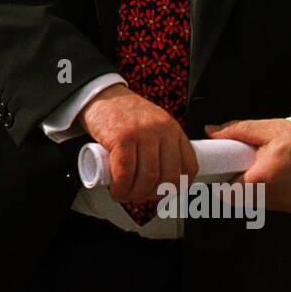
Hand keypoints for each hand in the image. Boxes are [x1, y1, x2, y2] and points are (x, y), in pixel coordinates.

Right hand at [78, 86, 196, 204]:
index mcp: (173, 129)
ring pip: (147, 177)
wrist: (100, 95)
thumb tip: (164, 178)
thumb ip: (162, 146)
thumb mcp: (153, 125)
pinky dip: (121, 187)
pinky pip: (125, 172)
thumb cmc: (124, 114)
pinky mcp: (122, 137)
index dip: (178, 187)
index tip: (165, 193)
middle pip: (168, 176)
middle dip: (152, 194)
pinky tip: (116, 190)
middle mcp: (161, 130)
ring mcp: (142, 133)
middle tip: (139, 195)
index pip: (189, 166)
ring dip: (135, 194)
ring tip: (124, 193)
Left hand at [204, 119, 290, 212]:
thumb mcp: (267, 129)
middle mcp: (274, 196)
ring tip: (262, 170)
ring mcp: (286, 205)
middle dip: (237, 186)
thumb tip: (211, 131)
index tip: (220, 175)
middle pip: (241, 200)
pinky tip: (277, 178)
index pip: (229, 193)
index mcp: (263, 177)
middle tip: (242, 168)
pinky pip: (273, 204)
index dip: (221, 184)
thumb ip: (236, 130)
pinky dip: (270, 193)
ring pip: (257, 203)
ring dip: (253, 191)